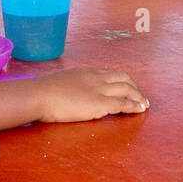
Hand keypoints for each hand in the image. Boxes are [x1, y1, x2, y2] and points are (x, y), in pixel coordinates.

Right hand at [31, 68, 148, 122]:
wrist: (38, 95)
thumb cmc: (42, 91)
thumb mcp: (61, 81)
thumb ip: (71, 85)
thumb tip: (71, 91)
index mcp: (86, 71)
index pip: (111, 73)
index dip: (123, 80)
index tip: (128, 87)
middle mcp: (96, 78)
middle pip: (124, 78)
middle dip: (135, 87)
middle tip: (140, 97)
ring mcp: (99, 90)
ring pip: (127, 89)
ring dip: (138, 97)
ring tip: (144, 104)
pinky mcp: (100, 104)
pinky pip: (123, 104)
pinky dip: (134, 106)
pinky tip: (139, 110)